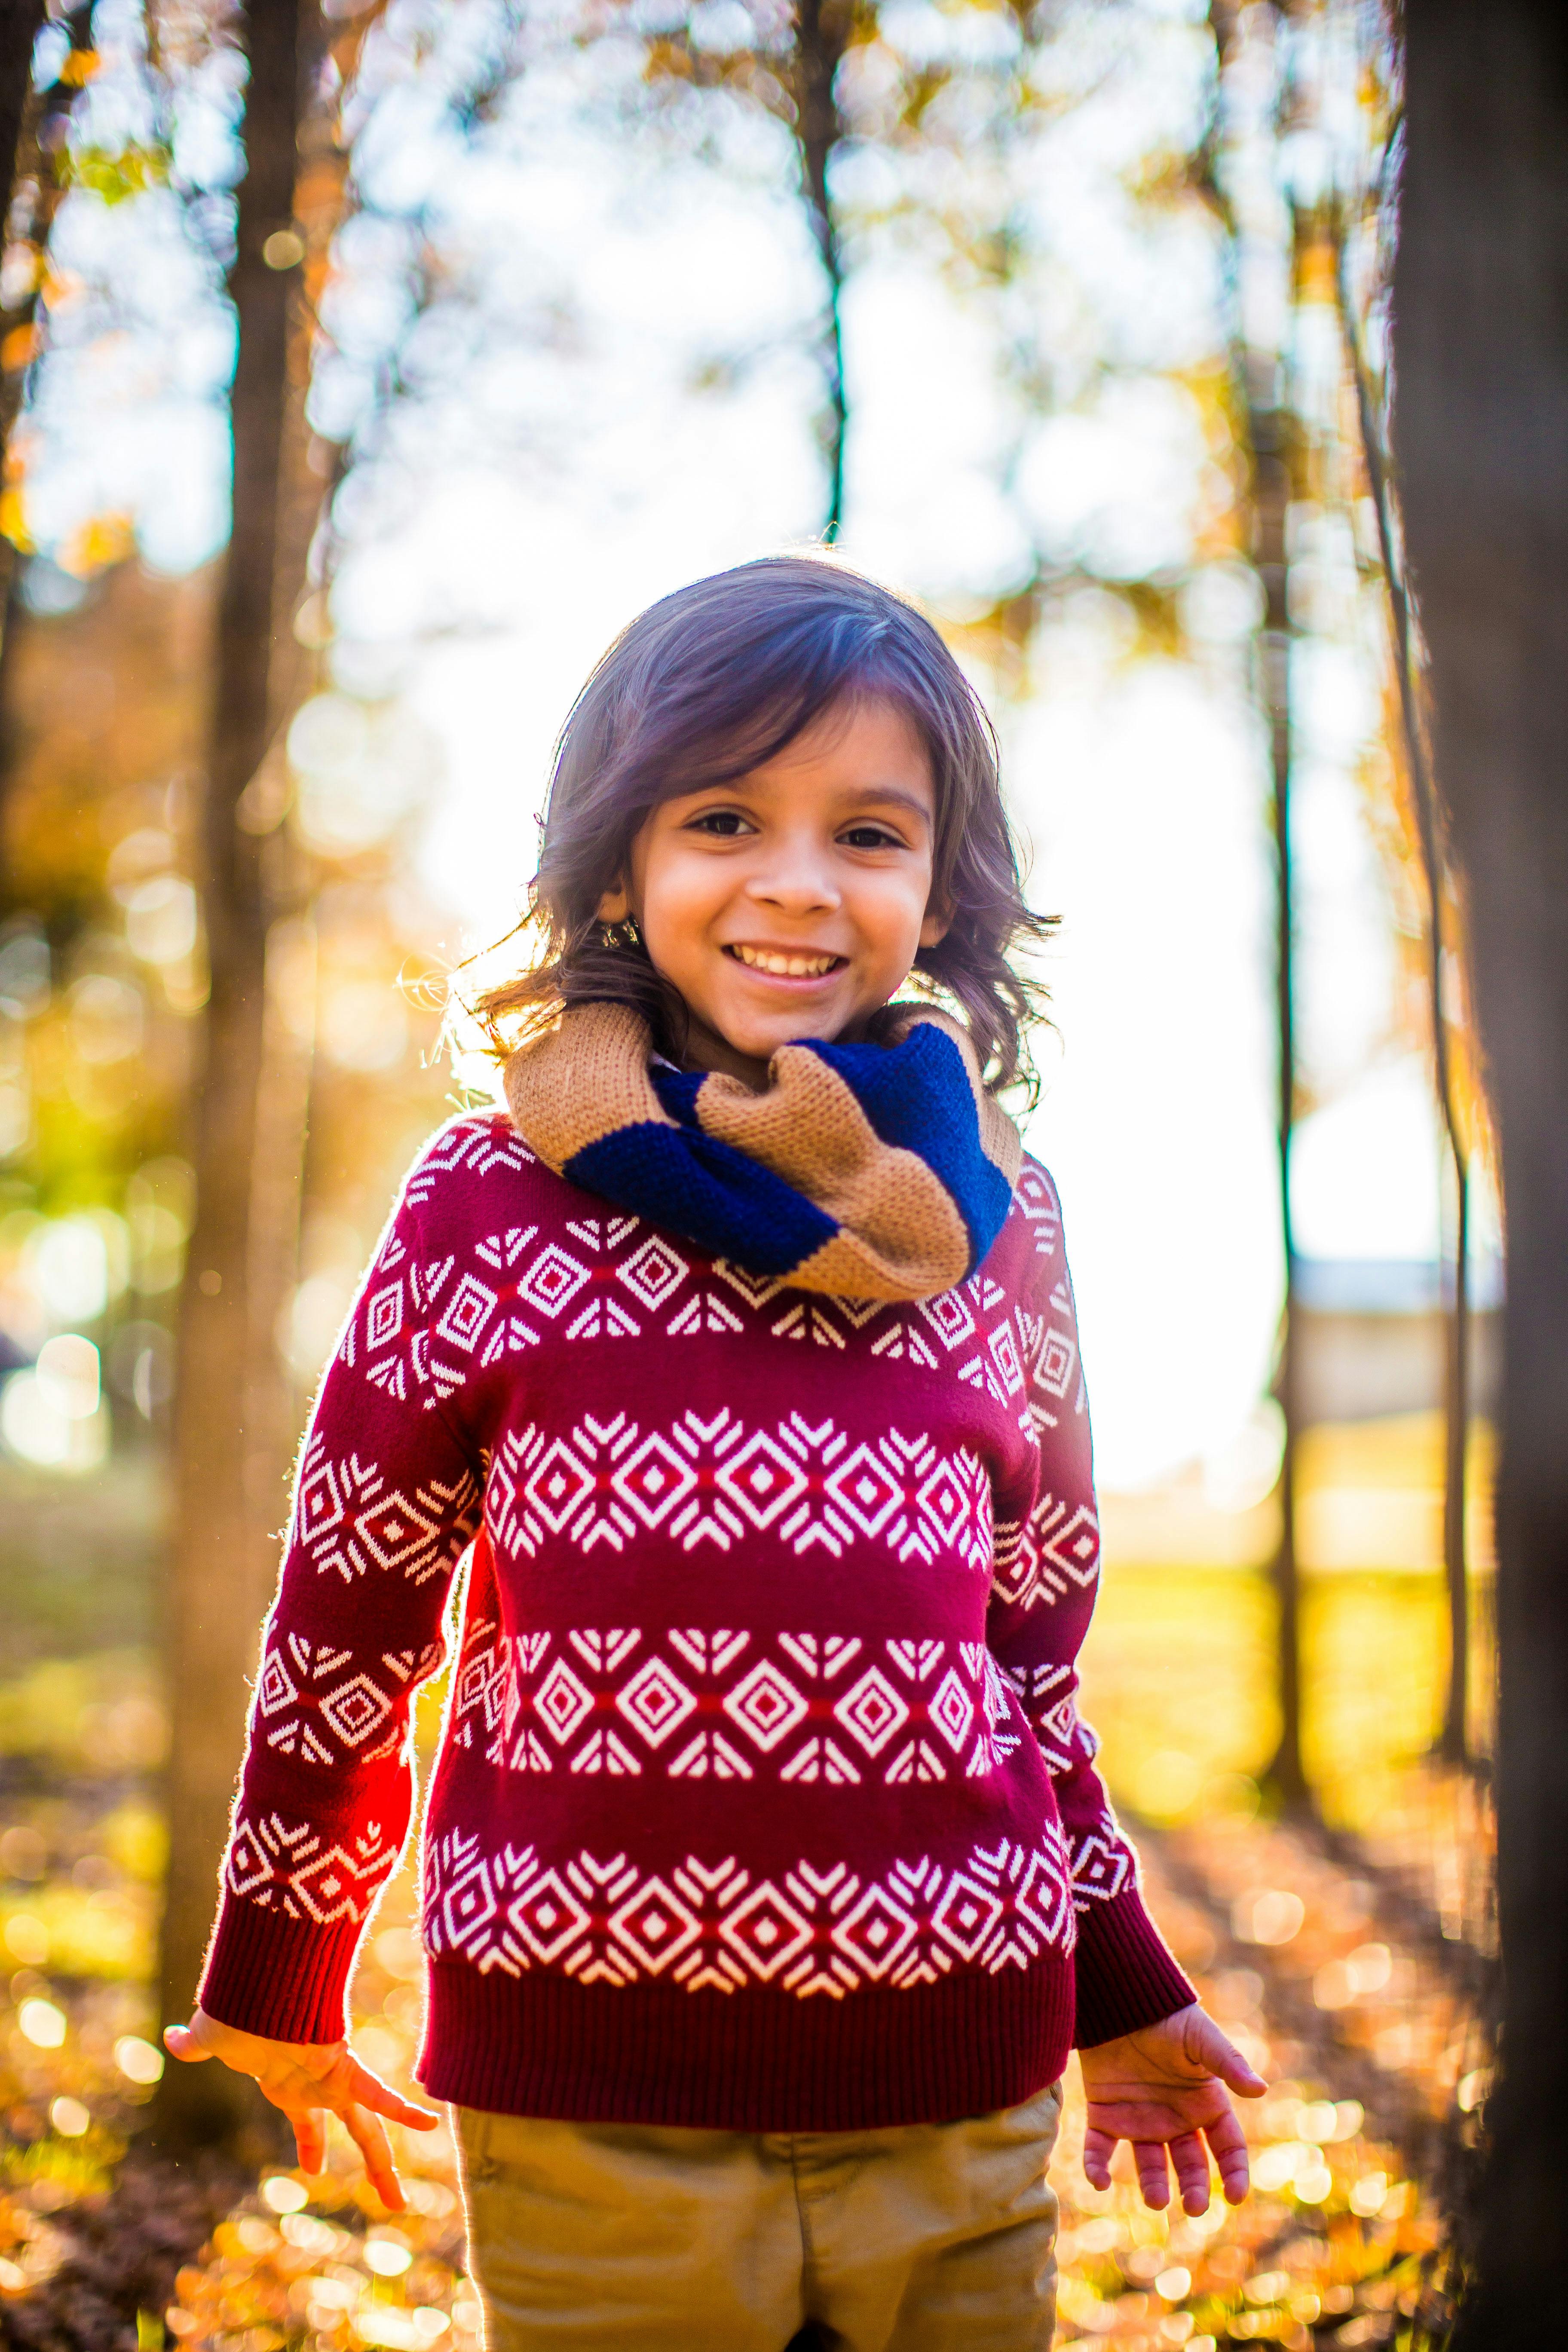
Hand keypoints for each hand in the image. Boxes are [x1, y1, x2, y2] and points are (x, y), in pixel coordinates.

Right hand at [164, 2008, 438, 2210]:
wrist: (248, 1991)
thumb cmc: (234, 2010)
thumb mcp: (214, 2036)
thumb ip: (198, 2043)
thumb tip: (171, 2037)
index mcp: (290, 2085)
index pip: (307, 2123)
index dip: (311, 2144)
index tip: (312, 2168)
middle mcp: (318, 2086)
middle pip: (355, 2133)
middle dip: (373, 2167)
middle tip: (391, 2200)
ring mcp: (332, 2081)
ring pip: (368, 2130)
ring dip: (383, 2168)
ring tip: (400, 2204)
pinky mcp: (341, 2068)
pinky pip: (378, 2094)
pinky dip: (403, 2108)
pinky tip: (430, 2122)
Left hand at [1078, 2003, 1265, 2213]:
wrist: (1120, 1998)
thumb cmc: (1167, 2017)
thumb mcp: (1201, 2039)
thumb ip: (1228, 2064)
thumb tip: (1260, 2090)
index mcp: (1204, 2103)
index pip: (1228, 2147)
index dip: (1235, 2172)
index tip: (1235, 2196)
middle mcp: (1175, 2118)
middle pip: (1191, 2165)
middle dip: (1195, 2189)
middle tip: (1194, 2207)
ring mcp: (1139, 2119)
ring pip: (1149, 2165)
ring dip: (1153, 2186)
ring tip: (1157, 2202)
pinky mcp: (1104, 2114)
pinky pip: (1100, 2149)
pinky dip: (1097, 2167)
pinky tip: (1099, 2181)